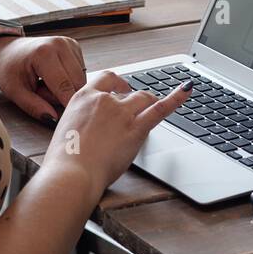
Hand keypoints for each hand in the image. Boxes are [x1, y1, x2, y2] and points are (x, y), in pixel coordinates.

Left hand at [0, 34, 86, 122]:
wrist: (7, 51)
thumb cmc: (9, 69)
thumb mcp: (14, 91)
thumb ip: (33, 106)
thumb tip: (54, 118)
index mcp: (44, 53)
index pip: (64, 86)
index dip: (66, 105)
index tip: (66, 119)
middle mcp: (60, 44)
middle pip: (76, 83)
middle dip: (62, 96)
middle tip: (40, 92)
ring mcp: (69, 43)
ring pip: (80, 79)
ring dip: (66, 88)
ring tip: (45, 84)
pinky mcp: (74, 46)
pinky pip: (80, 72)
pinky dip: (69, 80)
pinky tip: (54, 77)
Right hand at [41, 71, 190, 194]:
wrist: (71, 174)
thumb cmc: (65, 160)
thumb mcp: (66, 130)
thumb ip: (81, 121)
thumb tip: (89, 125)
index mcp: (83, 97)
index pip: (106, 79)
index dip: (117, 84)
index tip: (121, 89)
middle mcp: (104, 100)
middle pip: (127, 92)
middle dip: (133, 99)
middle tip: (135, 110)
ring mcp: (121, 113)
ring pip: (143, 97)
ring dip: (149, 103)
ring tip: (151, 110)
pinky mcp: (135, 129)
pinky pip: (160, 109)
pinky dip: (176, 98)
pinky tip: (187, 89)